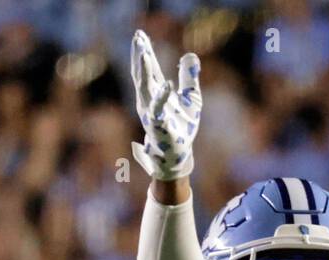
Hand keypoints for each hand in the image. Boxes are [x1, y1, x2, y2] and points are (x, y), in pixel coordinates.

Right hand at [130, 30, 200, 181]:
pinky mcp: (159, 126)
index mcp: (156, 93)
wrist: (179, 155)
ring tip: (144, 53)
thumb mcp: (191, 99)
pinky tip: (167, 85)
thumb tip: (190, 55)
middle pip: (143, 74)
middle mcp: (149, 102)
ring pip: (145, 88)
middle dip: (140, 56)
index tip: (140, 34)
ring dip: (145, 71)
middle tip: (138, 37)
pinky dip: (162, 97)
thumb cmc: (182, 128)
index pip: (149, 69)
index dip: (145, 52)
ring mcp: (151, 113)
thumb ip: (188, 78)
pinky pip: (159, 110)